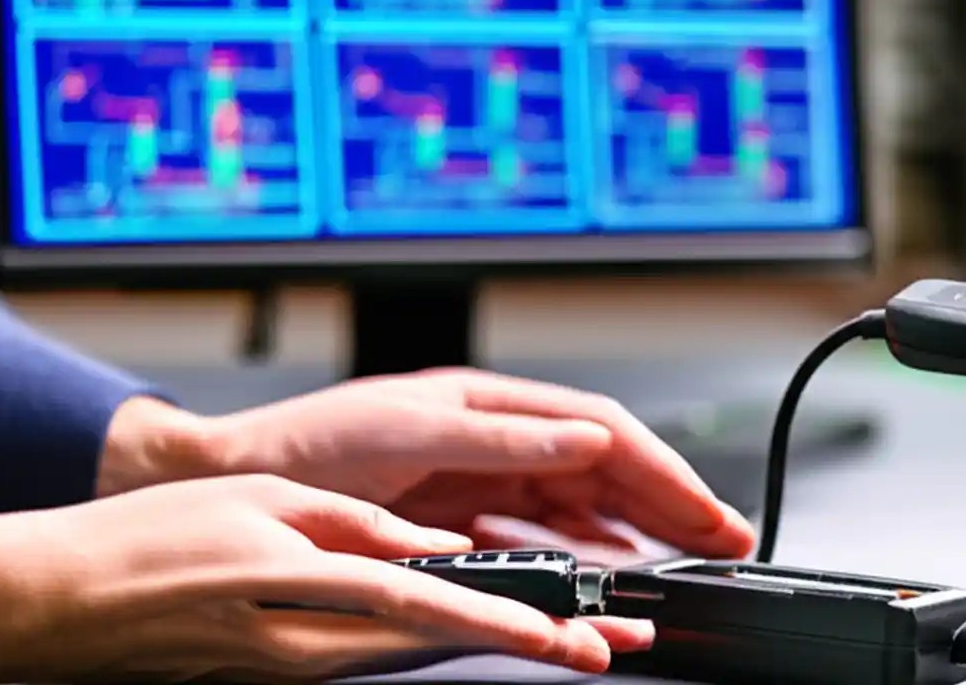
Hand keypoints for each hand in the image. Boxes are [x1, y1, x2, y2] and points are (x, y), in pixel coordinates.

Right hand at [0, 474, 652, 683]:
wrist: (61, 597)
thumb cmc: (149, 541)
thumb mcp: (264, 503)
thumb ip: (356, 527)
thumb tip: (429, 547)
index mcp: (310, 586)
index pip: (432, 607)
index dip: (508, 624)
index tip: (571, 637)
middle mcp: (313, 640)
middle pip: (440, 645)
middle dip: (523, 645)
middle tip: (598, 650)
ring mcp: (297, 665)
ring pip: (414, 653)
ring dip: (490, 644)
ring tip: (561, 639)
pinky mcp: (284, 670)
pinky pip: (371, 653)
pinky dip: (429, 641)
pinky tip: (467, 624)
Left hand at [102, 368, 754, 561]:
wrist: (240, 477)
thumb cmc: (309, 443)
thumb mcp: (409, 427)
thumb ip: (502, 438)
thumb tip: (584, 440)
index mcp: (490, 401)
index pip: (599, 433)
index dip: (659, 470)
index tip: (703, 510)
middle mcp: (496, 435)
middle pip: (604, 468)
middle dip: (670, 501)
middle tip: (724, 541)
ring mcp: (483, 475)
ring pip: (582, 503)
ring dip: (637, 529)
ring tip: (686, 557)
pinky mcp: (463, 512)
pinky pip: (543, 531)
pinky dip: (584, 548)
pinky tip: (611, 564)